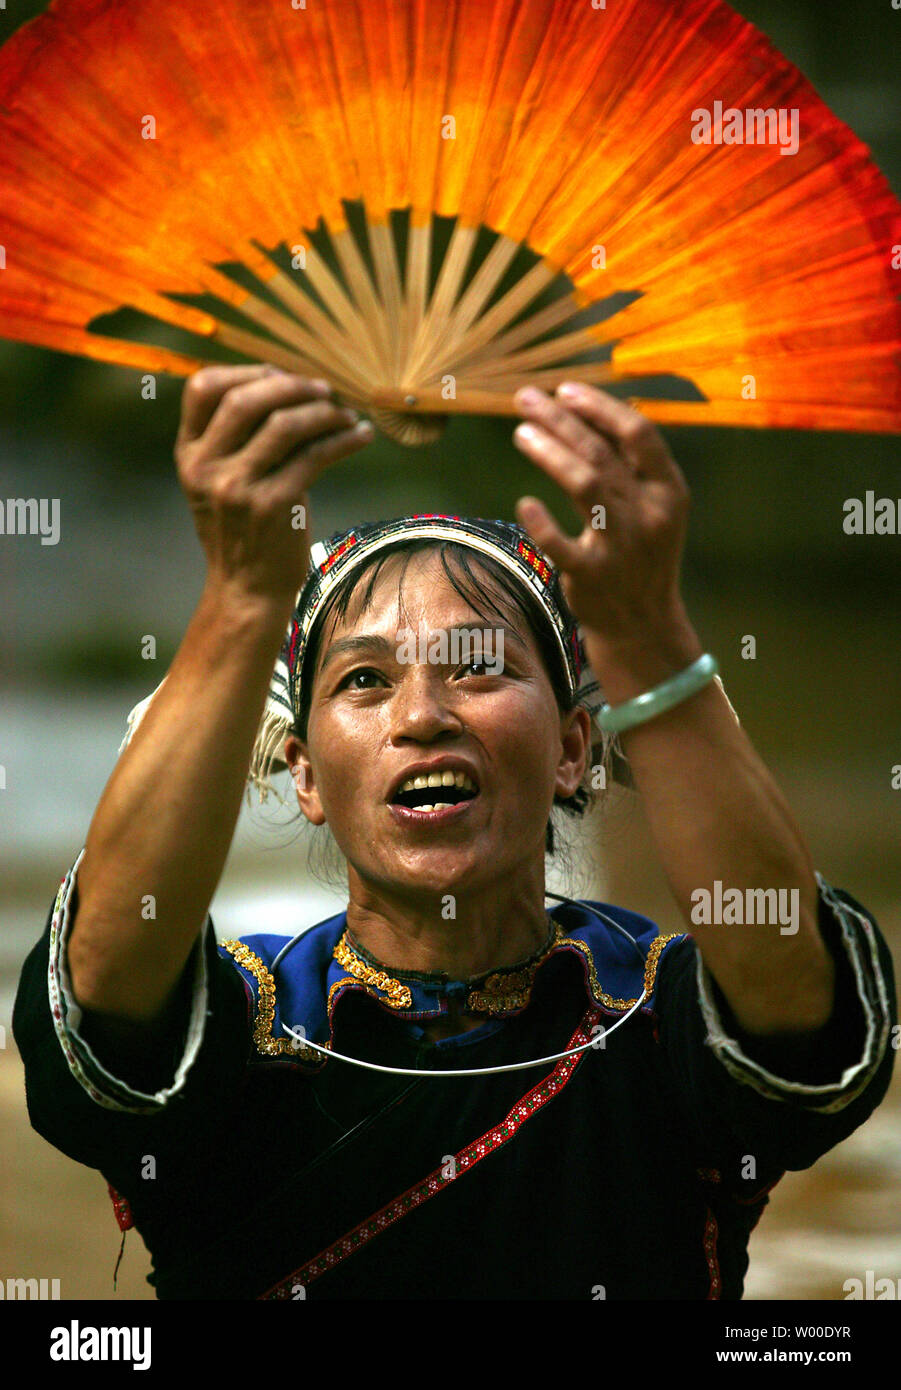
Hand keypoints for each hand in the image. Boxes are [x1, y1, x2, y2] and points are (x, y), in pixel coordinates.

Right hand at [175, 365, 372, 602]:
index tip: (280, 375)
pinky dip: (344, 440)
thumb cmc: (242, 530)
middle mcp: (207, 468)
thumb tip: (282, 382)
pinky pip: (316, 456)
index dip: (245, 371)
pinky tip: (361, 436)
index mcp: (189, 454)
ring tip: (346, 415)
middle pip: (247, 399)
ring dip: (324, 412)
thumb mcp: (216, 482)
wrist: (247, 590)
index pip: (202, 388)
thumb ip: (232, 439)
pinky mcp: (274, 505)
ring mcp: (238, 487)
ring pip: (285, 424)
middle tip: (324, 390)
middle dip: (292, 385)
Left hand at [511, 382, 701, 700]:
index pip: (639, 434)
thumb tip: (595, 407)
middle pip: (602, 453)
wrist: (643, 624)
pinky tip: (525, 503)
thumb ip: (633, 465)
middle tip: (525, 398)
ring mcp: (621, 545)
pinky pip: (561, 545)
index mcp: (669, 491)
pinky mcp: (592, 576)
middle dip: (561, 420)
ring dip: (549, 453)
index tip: (566, 389)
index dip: (600, 407)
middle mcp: (649, 514)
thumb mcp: (655, 507)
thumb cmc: (641, 553)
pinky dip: (541, 523)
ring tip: (521, 432)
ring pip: (584, 486)